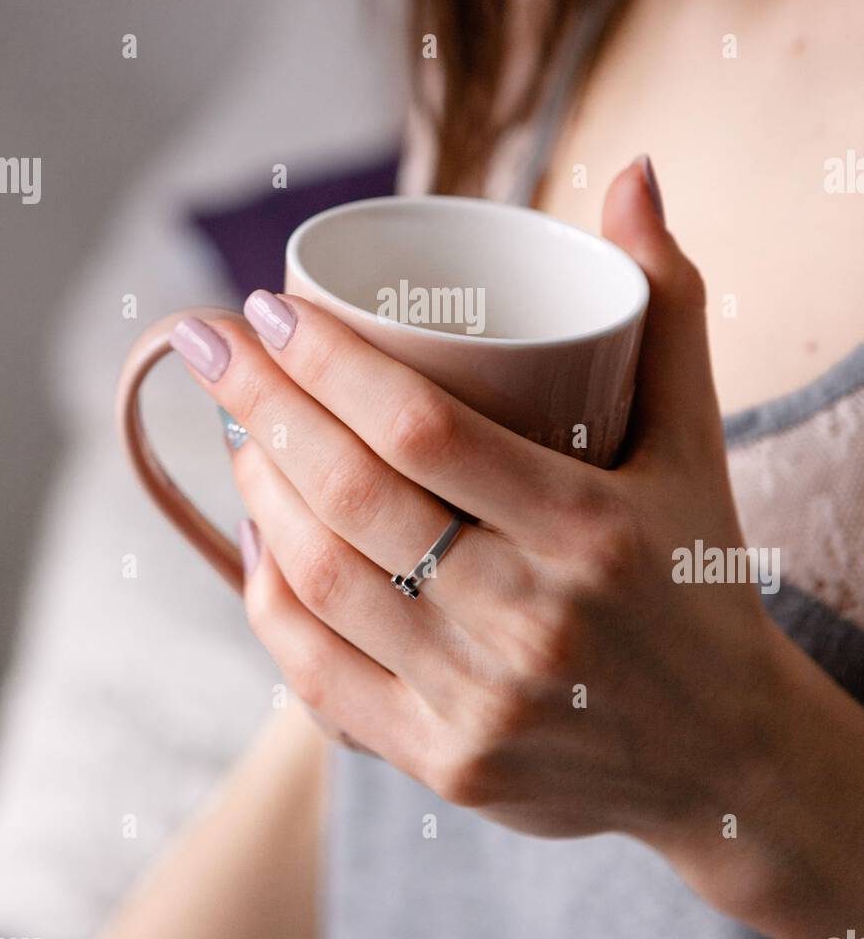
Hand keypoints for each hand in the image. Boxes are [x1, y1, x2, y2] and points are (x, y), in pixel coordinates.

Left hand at [169, 160, 861, 938]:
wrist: (725, 757)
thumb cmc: (701, 580)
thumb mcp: (698, 441)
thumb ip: (667, 307)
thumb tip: (635, 175)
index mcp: (593, 534)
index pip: (424, 432)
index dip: (327, 362)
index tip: (269, 308)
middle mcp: (531, 624)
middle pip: (352, 500)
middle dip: (260, 404)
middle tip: (214, 341)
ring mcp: (479, 704)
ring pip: (322, 583)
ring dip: (256, 489)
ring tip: (237, 423)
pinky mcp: (445, 763)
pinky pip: (318, 676)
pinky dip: (270, 597)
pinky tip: (255, 533)